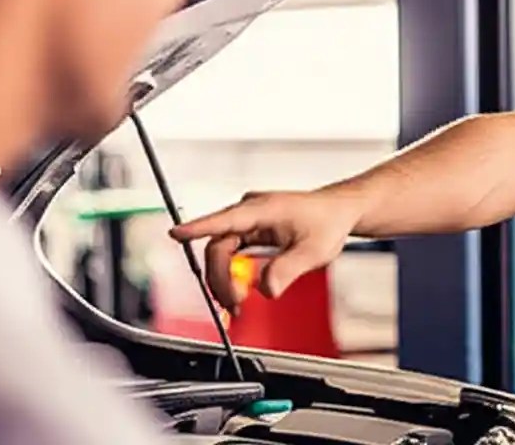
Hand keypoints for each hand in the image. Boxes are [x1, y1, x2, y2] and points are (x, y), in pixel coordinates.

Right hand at [169, 189, 363, 312]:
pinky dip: (231, 273)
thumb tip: (265, 289)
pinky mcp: (251, 230)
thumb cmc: (328, 221)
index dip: (198, 228)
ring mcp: (249, 221)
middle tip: (234, 304)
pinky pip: (231, 252)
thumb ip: (288, 269)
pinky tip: (238, 290)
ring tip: (236, 303)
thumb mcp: (314, 250)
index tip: (176, 233)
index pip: (225, 220)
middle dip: (219, 277)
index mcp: (263, 209)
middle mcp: (251, 212)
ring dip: (224, 278)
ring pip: (222, 251)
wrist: (338, 211)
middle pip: (218, 245)